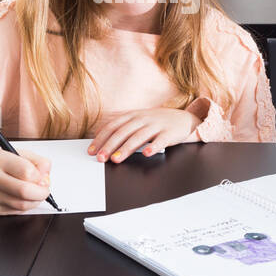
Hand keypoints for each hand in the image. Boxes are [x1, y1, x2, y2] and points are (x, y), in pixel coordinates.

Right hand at [0, 147, 51, 214]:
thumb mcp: (13, 153)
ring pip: (23, 205)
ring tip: (35, 192)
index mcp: (0, 162)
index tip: (42, 176)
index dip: (40, 175)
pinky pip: (16, 212)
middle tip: (45, 188)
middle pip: (25, 191)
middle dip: (42, 192)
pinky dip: (25, 206)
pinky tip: (24, 198)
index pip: (26, 171)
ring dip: (35, 200)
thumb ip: (35, 160)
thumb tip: (47, 172)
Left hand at [88, 107, 202, 161]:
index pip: (113, 126)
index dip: (101, 138)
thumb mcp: (138, 119)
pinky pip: (160, 141)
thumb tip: (100, 135)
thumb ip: (121, 126)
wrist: (183, 119)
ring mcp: (156, 126)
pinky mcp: (169, 134)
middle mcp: (143, 119)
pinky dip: (153, 147)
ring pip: (138, 137)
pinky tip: (147, 154)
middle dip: (110, 146)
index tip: (92, 150)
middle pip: (123, 132)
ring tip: (116, 158)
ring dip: (126, 148)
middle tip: (101, 158)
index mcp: (133, 116)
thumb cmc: (157, 122)